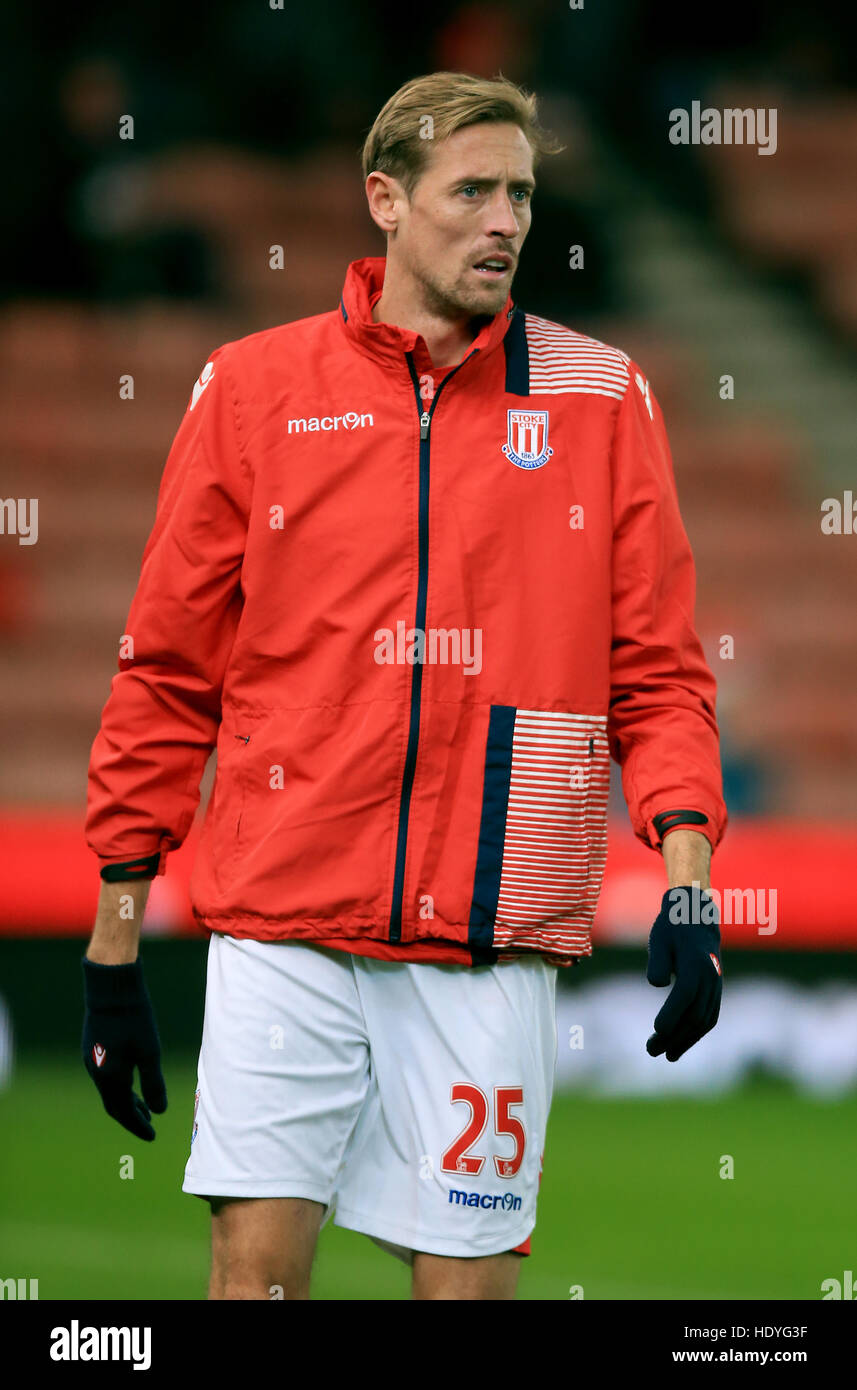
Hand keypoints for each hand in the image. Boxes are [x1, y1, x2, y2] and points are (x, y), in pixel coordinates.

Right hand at [81, 957, 166, 1139]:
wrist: (112, 989)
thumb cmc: (134, 1019)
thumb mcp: (150, 1052)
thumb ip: (153, 1083)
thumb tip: (160, 1111)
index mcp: (110, 1078)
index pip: (122, 1112)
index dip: (137, 1125)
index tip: (152, 1136)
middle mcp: (97, 1073)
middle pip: (114, 1104)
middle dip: (132, 1116)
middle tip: (149, 1125)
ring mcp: (92, 1059)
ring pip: (110, 1090)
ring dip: (127, 1101)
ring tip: (145, 1107)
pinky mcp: (93, 1048)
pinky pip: (106, 1076)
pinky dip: (121, 1086)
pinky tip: (132, 1080)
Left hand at [646, 886, 721, 1060]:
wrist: (697, 919)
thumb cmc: (673, 929)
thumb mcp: (660, 938)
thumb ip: (658, 961)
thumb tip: (657, 984)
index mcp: (696, 962)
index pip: (685, 994)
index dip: (672, 1014)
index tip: (656, 1030)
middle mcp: (710, 977)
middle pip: (694, 1013)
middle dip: (674, 1035)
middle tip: (651, 1050)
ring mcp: (716, 986)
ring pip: (704, 1020)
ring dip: (685, 1040)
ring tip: (666, 1055)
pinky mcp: (715, 992)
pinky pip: (709, 1018)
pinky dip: (695, 1035)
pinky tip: (679, 1046)